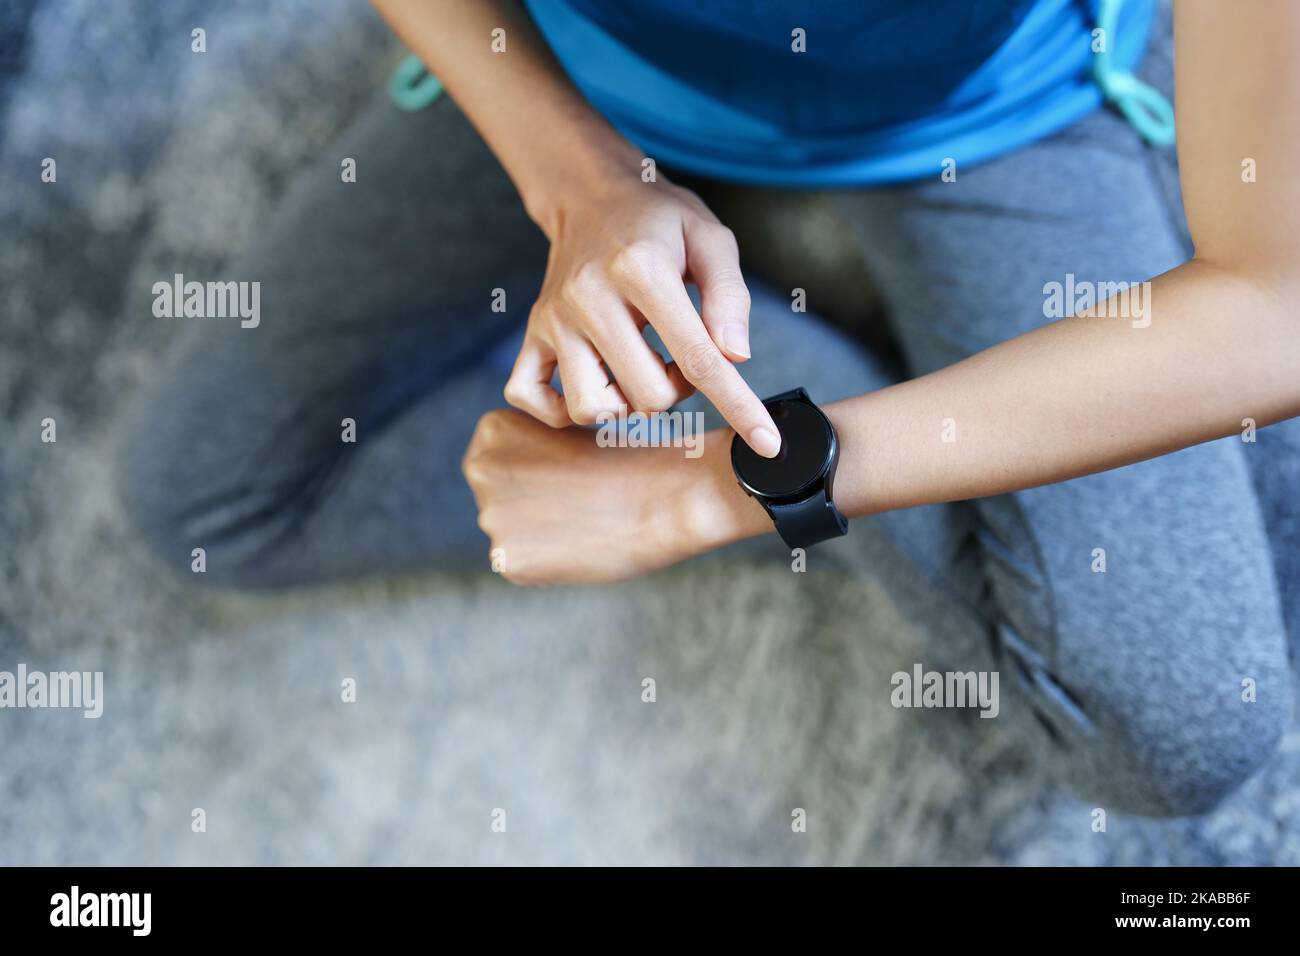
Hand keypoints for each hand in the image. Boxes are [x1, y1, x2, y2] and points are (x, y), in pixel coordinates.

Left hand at [462, 409, 767, 584]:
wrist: (664, 497)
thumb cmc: (628, 461)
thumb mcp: (567, 437)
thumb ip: (528, 458)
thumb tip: (517, 496)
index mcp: (492, 432)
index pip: (496, 464)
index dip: (535, 475)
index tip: (567, 477)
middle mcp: (480, 472)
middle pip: (498, 499)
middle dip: (531, 507)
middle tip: (579, 504)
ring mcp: (491, 518)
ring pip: (510, 535)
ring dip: (540, 536)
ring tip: (585, 523)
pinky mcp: (508, 560)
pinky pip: (523, 567)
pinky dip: (548, 564)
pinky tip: (580, 546)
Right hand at [505, 173, 781, 458]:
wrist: (591, 194)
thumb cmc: (659, 220)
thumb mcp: (711, 238)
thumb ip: (730, 296)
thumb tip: (736, 357)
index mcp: (641, 270)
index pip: (698, 359)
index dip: (737, 406)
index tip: (766, 443)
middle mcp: (589, 298)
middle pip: (648, 396)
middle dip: (678, 389)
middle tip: (679, 354)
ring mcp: (554, 319)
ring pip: (594, 409)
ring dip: (627, 403)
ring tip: (639, 366)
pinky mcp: (531, 333)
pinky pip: (530, 397)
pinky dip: (562, 411)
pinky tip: (595, 387)